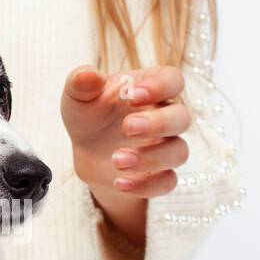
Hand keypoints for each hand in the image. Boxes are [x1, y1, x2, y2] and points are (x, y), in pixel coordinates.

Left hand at [60, 64, 190, 198]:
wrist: (86, 149)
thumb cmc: (89, 113)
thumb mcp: (78, 96)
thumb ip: (80, 83)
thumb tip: (87, 74)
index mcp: (151, 88)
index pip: (173, 79)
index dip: (160, 86)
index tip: (133, 96)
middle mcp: (164, 116)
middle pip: (181, 118)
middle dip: (158, 123)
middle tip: (126, 127)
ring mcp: (165, 146)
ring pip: (179, 152)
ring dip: (151, 158)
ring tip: (117, 160)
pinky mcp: (159, 174)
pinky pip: (167, 182)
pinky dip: (146, 185)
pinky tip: (119, 182)